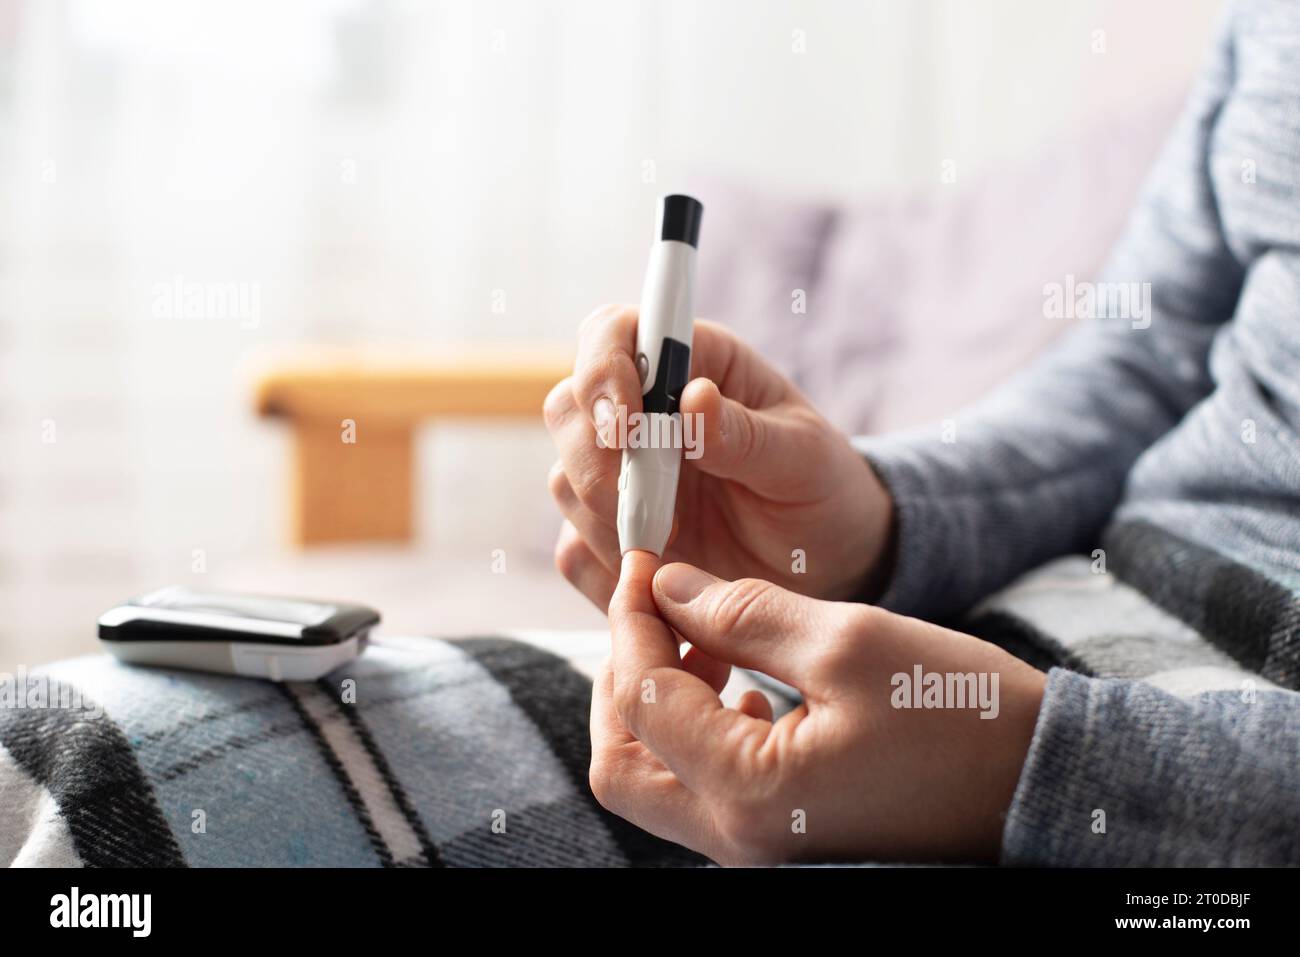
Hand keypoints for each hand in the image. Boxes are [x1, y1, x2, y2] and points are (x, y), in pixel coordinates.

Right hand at [544, 304, 893, 610]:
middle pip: (569, 407)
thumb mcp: (802, 459)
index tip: (625, 427)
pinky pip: (575, 549)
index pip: (613, 334)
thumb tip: (694, 398)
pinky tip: (662, 576)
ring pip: (563, 480)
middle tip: (651, 510)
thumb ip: (747, 434)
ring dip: (606, 521)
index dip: (601, 370)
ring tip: (673, 548)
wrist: (826, 563)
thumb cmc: (820, 489)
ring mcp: (618, 474)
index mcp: (691, 363)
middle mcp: (640, 411)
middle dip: (596, 461)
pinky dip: (609, 568)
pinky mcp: (609, 533)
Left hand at [590, 552, 1046, 864]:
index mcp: (751, 792)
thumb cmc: (960, 714)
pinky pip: (704, 789)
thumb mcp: (849, 642)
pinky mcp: (783, 836)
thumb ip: (744, 612)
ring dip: (659, 704)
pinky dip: (698, 731)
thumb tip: (669, 587)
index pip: (642, 700)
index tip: (645, 566)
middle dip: (623, 679)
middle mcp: (742, 837)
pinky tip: (743, 685)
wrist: (1040, 787)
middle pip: (623, 765)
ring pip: (657, 780)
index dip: (631, 621)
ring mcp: (761, 845)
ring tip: (704, 639)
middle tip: (656, 611)